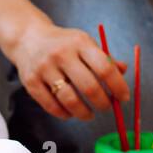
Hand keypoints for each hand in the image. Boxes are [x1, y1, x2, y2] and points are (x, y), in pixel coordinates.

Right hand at [11, 22, 130, 120]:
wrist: (28, 37)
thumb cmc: (64, 43)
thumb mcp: (85, 42)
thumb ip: (105, 57)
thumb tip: (124, 71)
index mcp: (80, 42)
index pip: (105, 68)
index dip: (118, 86)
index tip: (123, 97)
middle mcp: (61, 54)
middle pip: (89, 87)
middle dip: (103, 103)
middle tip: (107, 108)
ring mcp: (44, 68)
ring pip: (70, 100)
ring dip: (84, 113)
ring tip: (90, 114)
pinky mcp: (31, 82)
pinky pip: (51, 106)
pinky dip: (65, 114)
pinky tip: (71, 113)